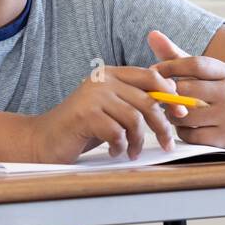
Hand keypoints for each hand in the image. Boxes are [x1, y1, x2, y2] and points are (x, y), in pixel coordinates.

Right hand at [30, 63, 180, 163]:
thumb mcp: (111, 109)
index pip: (151, 76)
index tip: (181, 114)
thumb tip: (174, 103)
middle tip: (167, 142)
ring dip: (139, 141)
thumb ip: (135, 101)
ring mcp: (92, 97)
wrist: (43, 140)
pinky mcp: (84, 115)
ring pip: (134, 119)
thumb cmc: (81, 128)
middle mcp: (102, 80)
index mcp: (111, 74)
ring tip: (132, 151)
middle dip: (162, 125)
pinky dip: (120, 147)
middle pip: (148, 100)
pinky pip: (117, 133)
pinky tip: (115, 151)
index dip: (171, 94)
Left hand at [148, 30, 224, 146]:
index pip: (195, 64)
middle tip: (160, 96)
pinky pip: (190, 135)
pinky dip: (182, 132)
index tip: (152, 71)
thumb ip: (177, 56)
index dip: (169, 66)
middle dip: (167, 94)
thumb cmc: (218, 93)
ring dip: (172, 115)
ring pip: (184, 115)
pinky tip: (187, 127)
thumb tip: (152, 34)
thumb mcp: (204, 73)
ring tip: (174, 112)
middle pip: (185, 90)